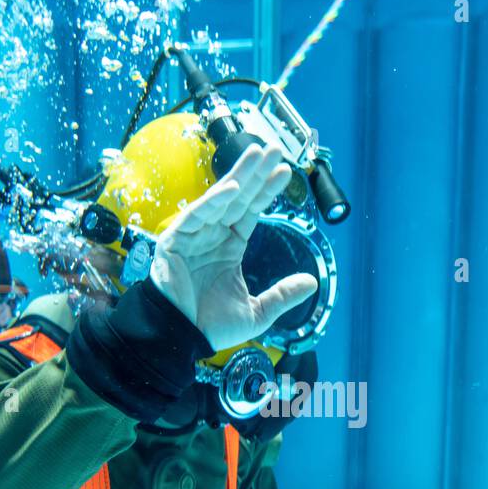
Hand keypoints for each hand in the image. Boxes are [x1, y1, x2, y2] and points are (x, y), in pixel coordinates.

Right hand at [149, 144, 317, 351]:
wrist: (181, 340)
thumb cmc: (211, 326)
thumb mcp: (258, 312)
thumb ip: (283, 295)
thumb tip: (312, 282)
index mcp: (229, 246)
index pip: (251, 211)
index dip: (267, 191)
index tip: (286, 172)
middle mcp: (212, 235)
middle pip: (238, 197)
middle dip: (256, 172)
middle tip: (274, 149)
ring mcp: (193, 235)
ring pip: (218, 199)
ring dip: (238, 176)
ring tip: (257, 155)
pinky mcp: (174, 241)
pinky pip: (195, 215)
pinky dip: (213, 201)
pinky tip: (232, 187)